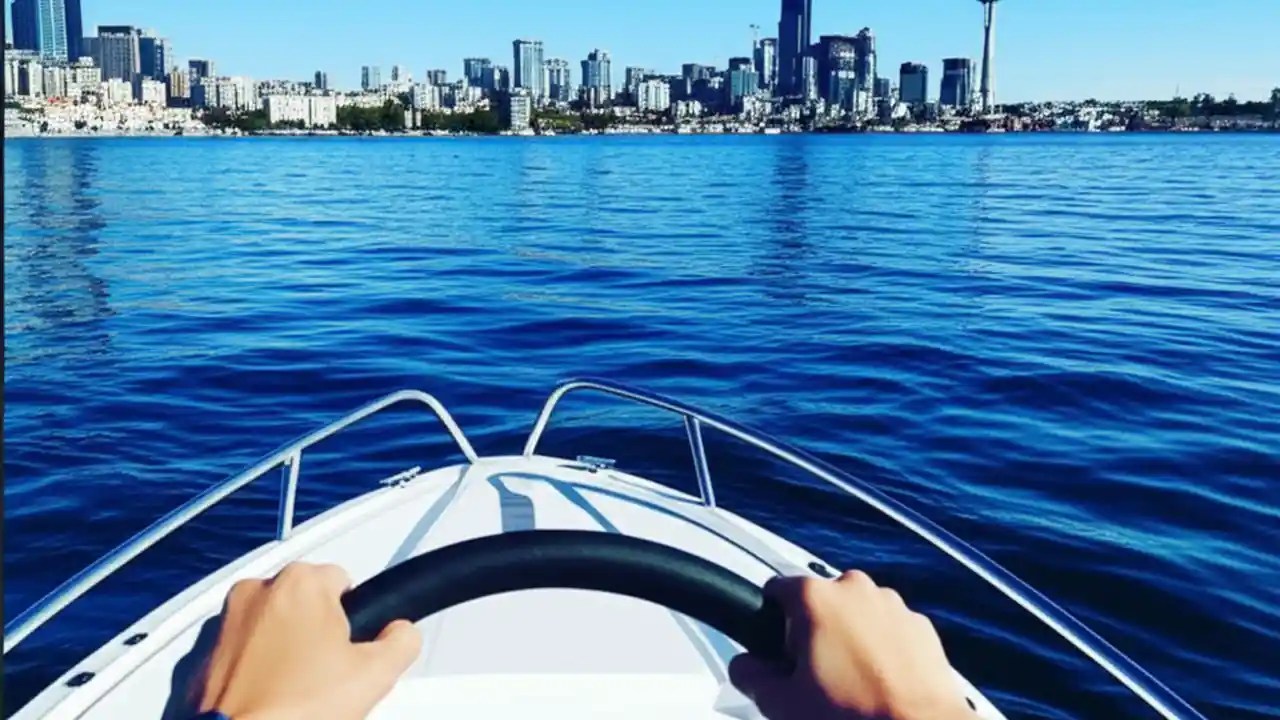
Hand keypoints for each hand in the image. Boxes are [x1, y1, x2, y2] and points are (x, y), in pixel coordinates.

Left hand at [195, 562, 421, 719]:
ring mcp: (224, 621)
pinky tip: (267, 696)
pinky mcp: (200, 652)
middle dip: (315, 631)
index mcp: (301, 583)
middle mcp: (257, 591)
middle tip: (324, 674)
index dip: (353, 619)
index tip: (349, 648)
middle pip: (304, 601)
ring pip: (270, 623)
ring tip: (293, 690)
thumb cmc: (294, 711)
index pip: (343, 581)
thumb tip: (402, 633)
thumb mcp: (374, 676)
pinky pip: (239, 649)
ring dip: (282, 646)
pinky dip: (252, 666)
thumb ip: (402, 640)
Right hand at [729, 571, 972, 719]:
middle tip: (816, 677)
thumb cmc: (853, 717)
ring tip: (852, 685)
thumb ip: (750, 676)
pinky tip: (880, 684)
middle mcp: (855, 589)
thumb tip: (746, 665)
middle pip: (819, 602)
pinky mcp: (920, 626)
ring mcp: (893, 605)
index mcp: (815, 598)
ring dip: (849, 638)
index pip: (775, 590)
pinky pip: (889, 629)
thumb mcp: (781, 704)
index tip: (778, 652)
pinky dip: (881, 648)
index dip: (771, 624)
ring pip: (856, 614)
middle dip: (814, 632)